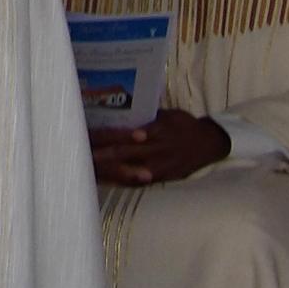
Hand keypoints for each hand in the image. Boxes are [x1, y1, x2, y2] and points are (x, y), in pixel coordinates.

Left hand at [91, 108, 231, 186]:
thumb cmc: (183, 124)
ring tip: (86, 169)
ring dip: (107, 169)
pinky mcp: (161, 178)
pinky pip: (137, 182)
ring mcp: (158, 166)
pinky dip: (121, 181)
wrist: (209, 144)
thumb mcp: (165, 113)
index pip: (124, 133)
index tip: (86, 134)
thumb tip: (120, 106)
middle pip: (122, 152)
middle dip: (100, 153)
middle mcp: (155, 149)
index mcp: (155, 130)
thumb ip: (144, 114)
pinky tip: (105, 182)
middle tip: (79, 153)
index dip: (104, 135)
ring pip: (127, 170)